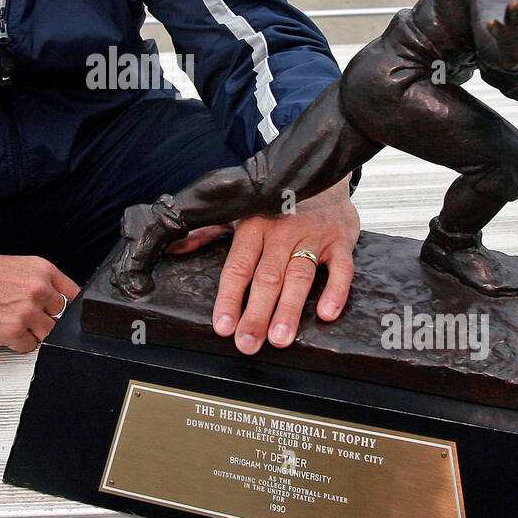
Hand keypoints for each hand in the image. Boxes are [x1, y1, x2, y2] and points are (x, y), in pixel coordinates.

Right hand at [0, 233, 78, 352]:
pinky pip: (28, 348)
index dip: (69, 310)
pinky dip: (16, 344)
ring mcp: (27, 310)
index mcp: (43, 270)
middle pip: (61, 319)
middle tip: (23, 317)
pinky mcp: (12, 330)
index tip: (61, 316)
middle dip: (45, 322)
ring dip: (30, 334)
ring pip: (46, 336)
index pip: (75, 296)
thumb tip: (58, 307)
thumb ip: (40, 285)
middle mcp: (39, 289)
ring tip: (8, 321)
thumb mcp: (17, 268)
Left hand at [172, 177, 359, 353]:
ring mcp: (313, 236)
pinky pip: (341, 268)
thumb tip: (176, 247)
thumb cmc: (276, 203)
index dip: (230, 298)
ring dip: (289, 308)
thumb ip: (208, 232)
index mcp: (253, 226)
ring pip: (299, 275)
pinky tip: (326, 313)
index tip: (223, 326)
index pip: (238, 267)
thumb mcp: (239, 212)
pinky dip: (336, 291)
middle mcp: (281, 231)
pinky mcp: (341, 240)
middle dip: (256, 313)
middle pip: (267, 277)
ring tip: (280, 337)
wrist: (320, 175)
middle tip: (248, 342)